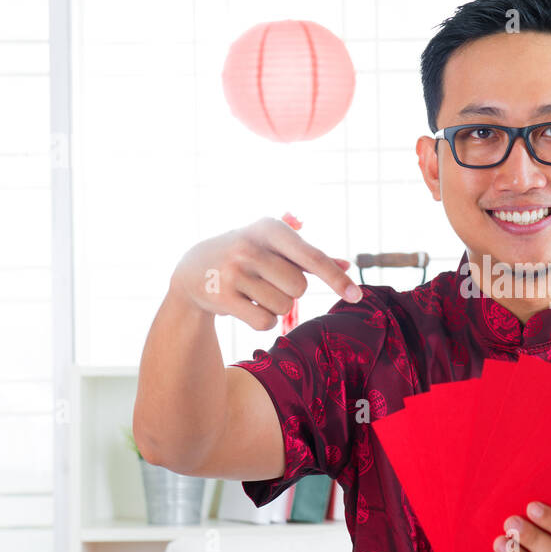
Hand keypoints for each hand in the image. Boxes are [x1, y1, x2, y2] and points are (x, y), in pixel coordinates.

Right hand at [170, 216, 359, 330]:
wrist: (193, 268)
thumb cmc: (248, 255)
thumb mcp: (275, 246)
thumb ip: (310, 256)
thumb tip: (348, 264)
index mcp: (269, 229)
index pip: (312, 257)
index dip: (336, 278)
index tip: (357, 295)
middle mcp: (250, 247)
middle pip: (299, 287)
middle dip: (291, 290)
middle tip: (269, 281)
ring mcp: (233, 272)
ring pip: (283, 306)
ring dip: (276, 305)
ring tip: (254, 291)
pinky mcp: (221, 297)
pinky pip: (265, 322)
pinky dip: (263, 320)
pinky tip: (246, 306)